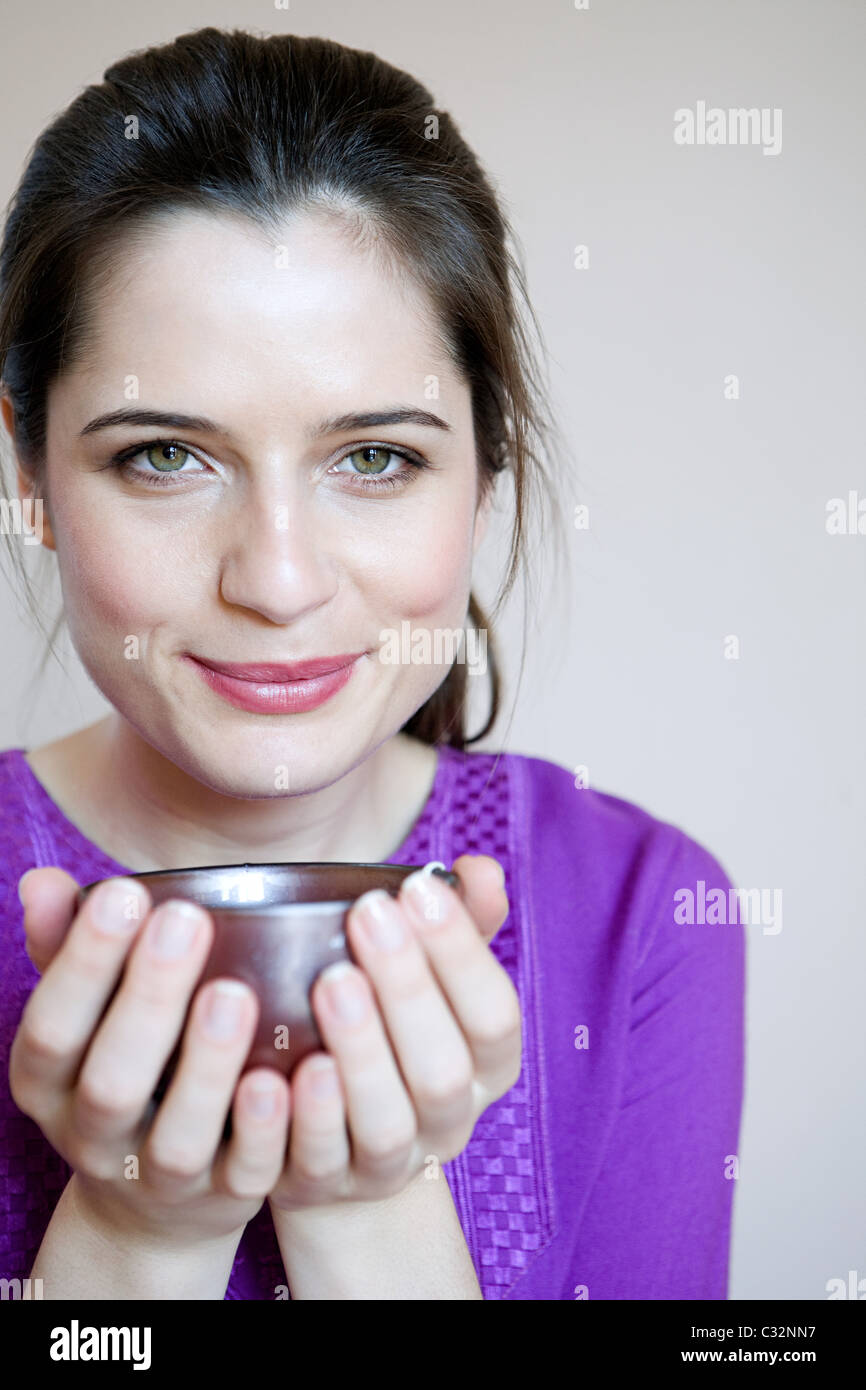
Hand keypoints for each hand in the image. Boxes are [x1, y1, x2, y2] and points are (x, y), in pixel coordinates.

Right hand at [11, 869, 291, 1246]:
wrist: (154, 1200)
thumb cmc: (126, 1063)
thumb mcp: (87, 1015)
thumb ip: (67, 947)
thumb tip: (41, 881)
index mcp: (50, 1084)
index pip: (51, 1027)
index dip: (82, 964)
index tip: (124, 892)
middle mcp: (95, 1137)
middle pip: (112, 1081)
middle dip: (147, 999)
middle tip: (186, 919)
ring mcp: (161, 1176)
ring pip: (179, 1137)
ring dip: (207, 1066)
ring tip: (235, 992)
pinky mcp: (226, 1196)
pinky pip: (248, 1170)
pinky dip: (269, 1128)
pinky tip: (293, 1072)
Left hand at [268, 853, 519, 1212]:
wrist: (336, 1141)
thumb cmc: (389, 1032)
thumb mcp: (429, 981)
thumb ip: (461, 925)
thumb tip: (480, 869)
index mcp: (485, 1065)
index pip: (494, 1015)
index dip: (461, 954)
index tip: (416, 887)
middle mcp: (447, 1120)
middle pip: (443, 1070)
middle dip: (408, 988)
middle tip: (367, 914)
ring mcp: (386, 1162)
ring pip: (386, 1123)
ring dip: (361, 1051)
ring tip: (330, 980)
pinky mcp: (322, 1186)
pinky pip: (316, 1163)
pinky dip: (304, 1117)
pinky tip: (279, 1066)